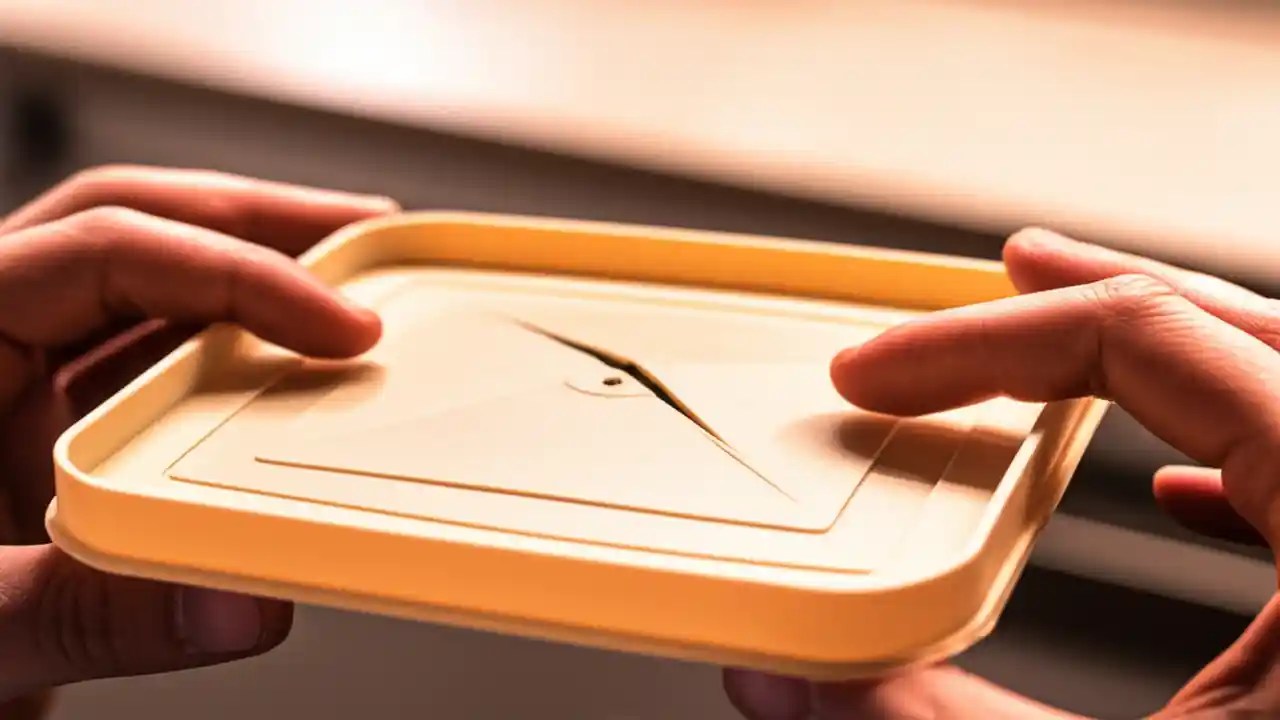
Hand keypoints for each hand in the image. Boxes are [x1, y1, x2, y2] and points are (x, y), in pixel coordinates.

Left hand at [0, 166, 394, 709]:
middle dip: (257, 226)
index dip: (238, 276)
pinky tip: (286, 377)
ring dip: (248, 280)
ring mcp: (6, 389)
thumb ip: (87, 615)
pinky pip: (144, 368)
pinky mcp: (42, 440)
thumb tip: (243, 599)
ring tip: (343, 285)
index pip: (102, 253)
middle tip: (363, 236)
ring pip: (139, 289)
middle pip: (127, 232)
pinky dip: (227, 359)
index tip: (338, 327)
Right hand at [725, 229, 1279, 718]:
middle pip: (1241, 326)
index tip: (874, 378)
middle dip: (1103, 292)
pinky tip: (1175, 490)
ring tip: (1077, 349)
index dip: (984, 343)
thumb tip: (788, 685)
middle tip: (1005, 272)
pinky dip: (1232, 450)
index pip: (1153, 340)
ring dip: (1175, 356)